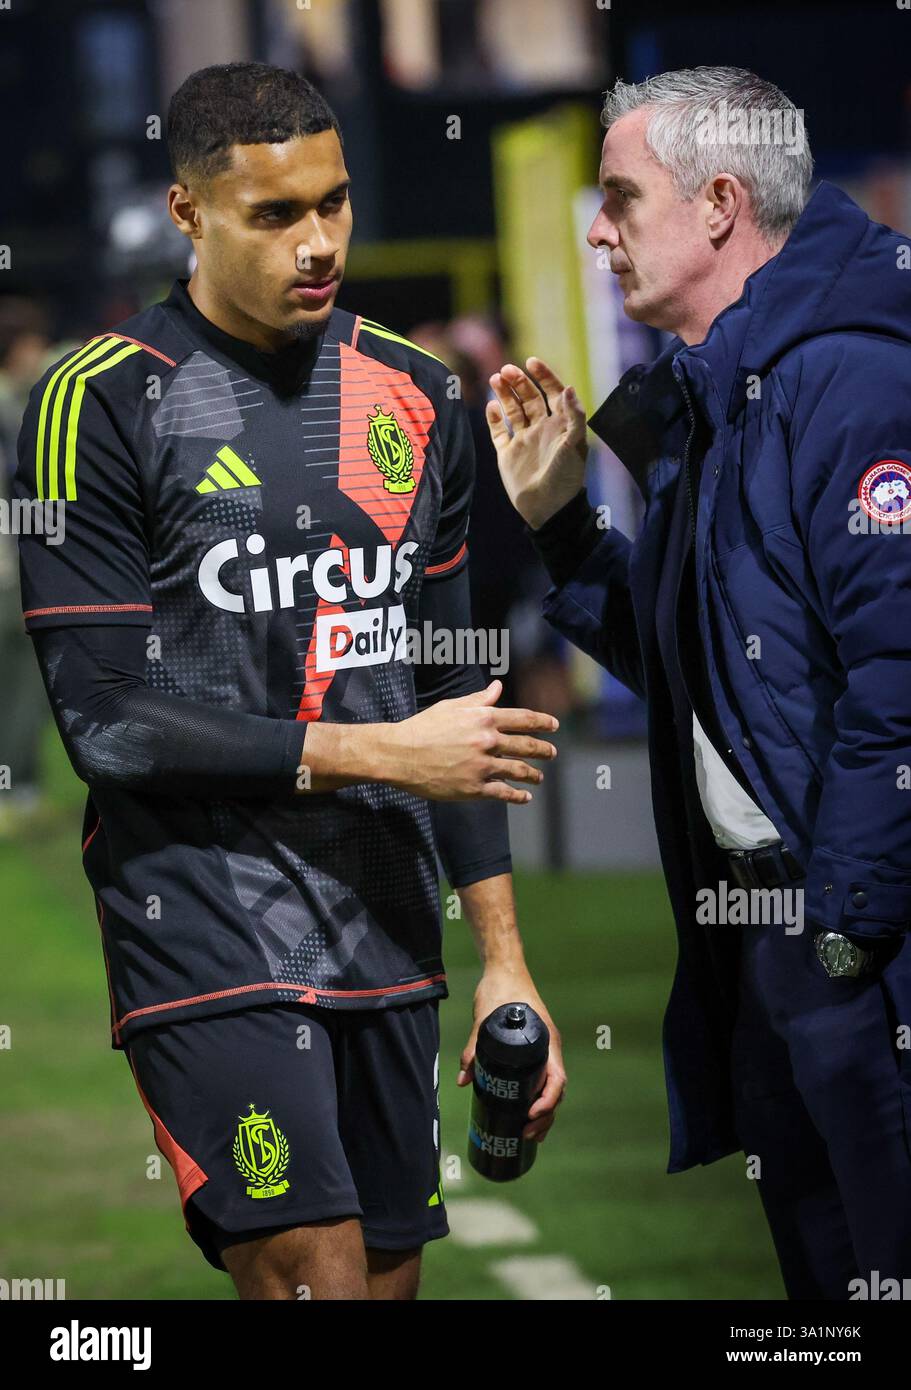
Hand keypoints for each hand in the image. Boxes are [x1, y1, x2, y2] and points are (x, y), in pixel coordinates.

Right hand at [389, 679, 557, 803]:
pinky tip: (524, 797)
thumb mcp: (451, 707)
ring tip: (539, 777)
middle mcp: (487, 741)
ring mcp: (482, 766)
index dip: (543, 722)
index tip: (554, 726)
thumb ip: (479, 699)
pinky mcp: (474, 788)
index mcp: (483, 718)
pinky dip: (517, 796)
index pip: (523, 719)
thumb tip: (498, 688)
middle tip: (552, 753)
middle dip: (544, 750)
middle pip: (526, 746)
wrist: (400, 754)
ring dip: (533, 774)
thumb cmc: (424, 727)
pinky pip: (503, 793)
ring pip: (519, 771)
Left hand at [457, 966, 565, 1140]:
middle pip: (556, 1089)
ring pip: (550, 1087)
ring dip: (544, 1112)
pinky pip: (541, 1078)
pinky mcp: (534, 1049)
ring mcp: (544, 1049)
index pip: (556, 1078)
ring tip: (530, 1135)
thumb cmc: (500, 990)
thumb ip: (474, 1049)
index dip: (547, 1101)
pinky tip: (527, 1114)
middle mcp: (550, 1048)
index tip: (531, 1114)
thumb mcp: (484, 1019)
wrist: (505, 969)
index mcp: (545, 1040)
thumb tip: (463, 1079)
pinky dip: (538, 1098)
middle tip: (528, 1135)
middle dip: (545, 1116)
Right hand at [486, 357, 587, 529]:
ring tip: (495, 379)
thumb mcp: (575, 444)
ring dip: (504, 393)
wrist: (548, 508)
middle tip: (506, 370)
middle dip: (519, 381)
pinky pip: (498, 431)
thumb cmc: (566, 477)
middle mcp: (541, 428)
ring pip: (512, 409)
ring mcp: (523, 440)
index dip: (543, 376)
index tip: (531, 362)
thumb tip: (568, 387)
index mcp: (560, 424)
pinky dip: (494, 417)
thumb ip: (575, 415)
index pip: (552, 392)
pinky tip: (491, 406)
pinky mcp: (507, 453)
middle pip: (529, 397)